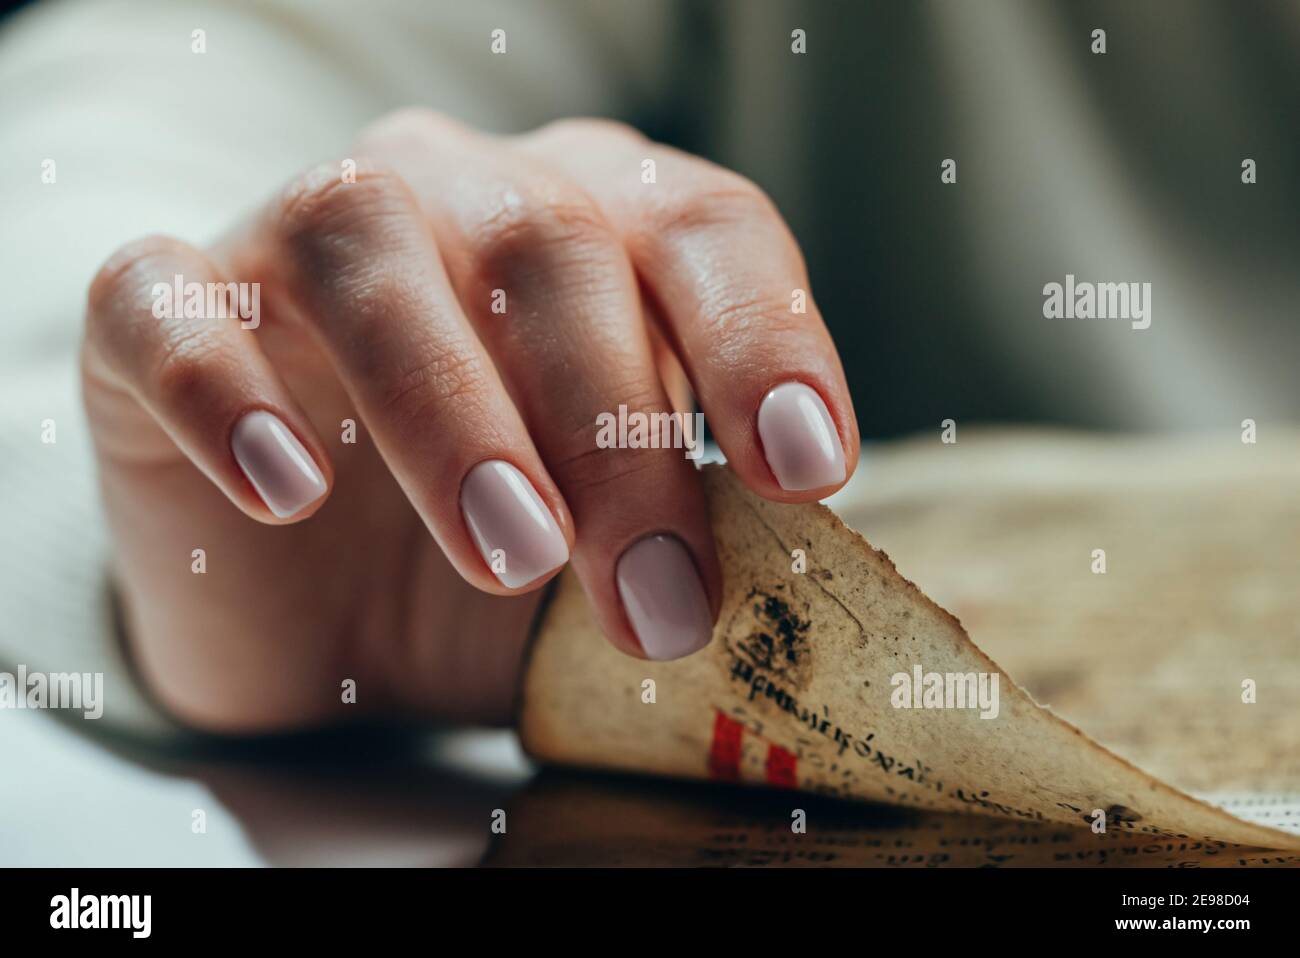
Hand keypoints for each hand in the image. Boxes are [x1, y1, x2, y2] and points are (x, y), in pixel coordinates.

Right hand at [81, 111, 857, 732]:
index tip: (804, 470)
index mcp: (592, 222)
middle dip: (615, 432)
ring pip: (368, 249)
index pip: (700, 227)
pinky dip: (227, 391)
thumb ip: (680, 527)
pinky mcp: (161, 311)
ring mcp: (294, 239)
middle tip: (654, 600)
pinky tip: (286, 490)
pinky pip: (168, 307)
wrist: (304, 597)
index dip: (763, 334)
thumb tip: (780, 580)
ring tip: (511, 553)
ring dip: (451, 408)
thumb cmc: (481, 551)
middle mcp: (453, 195)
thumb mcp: (603, 543)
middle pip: (552, 244)